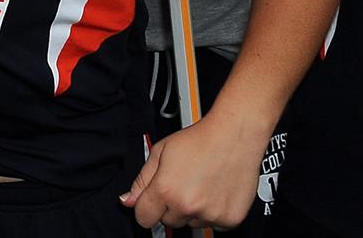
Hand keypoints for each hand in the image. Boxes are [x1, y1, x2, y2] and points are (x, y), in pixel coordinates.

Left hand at [121, 111, 263, 229]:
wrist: (234, 136)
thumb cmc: (199, 140)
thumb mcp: (160, 152)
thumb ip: (141, 180)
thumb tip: (128, 200)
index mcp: (166, 190)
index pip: (143, 218)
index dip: (145, 208)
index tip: (152, 202)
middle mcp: (187, 206)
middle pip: (168, 221)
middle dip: (170, 207)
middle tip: (182, 184)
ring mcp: (210, 214)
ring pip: (191, 223)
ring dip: (192, 210)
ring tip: (201, 184)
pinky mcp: (230, 219)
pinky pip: (213, 226)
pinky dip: (213, 213)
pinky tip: (214, 191)